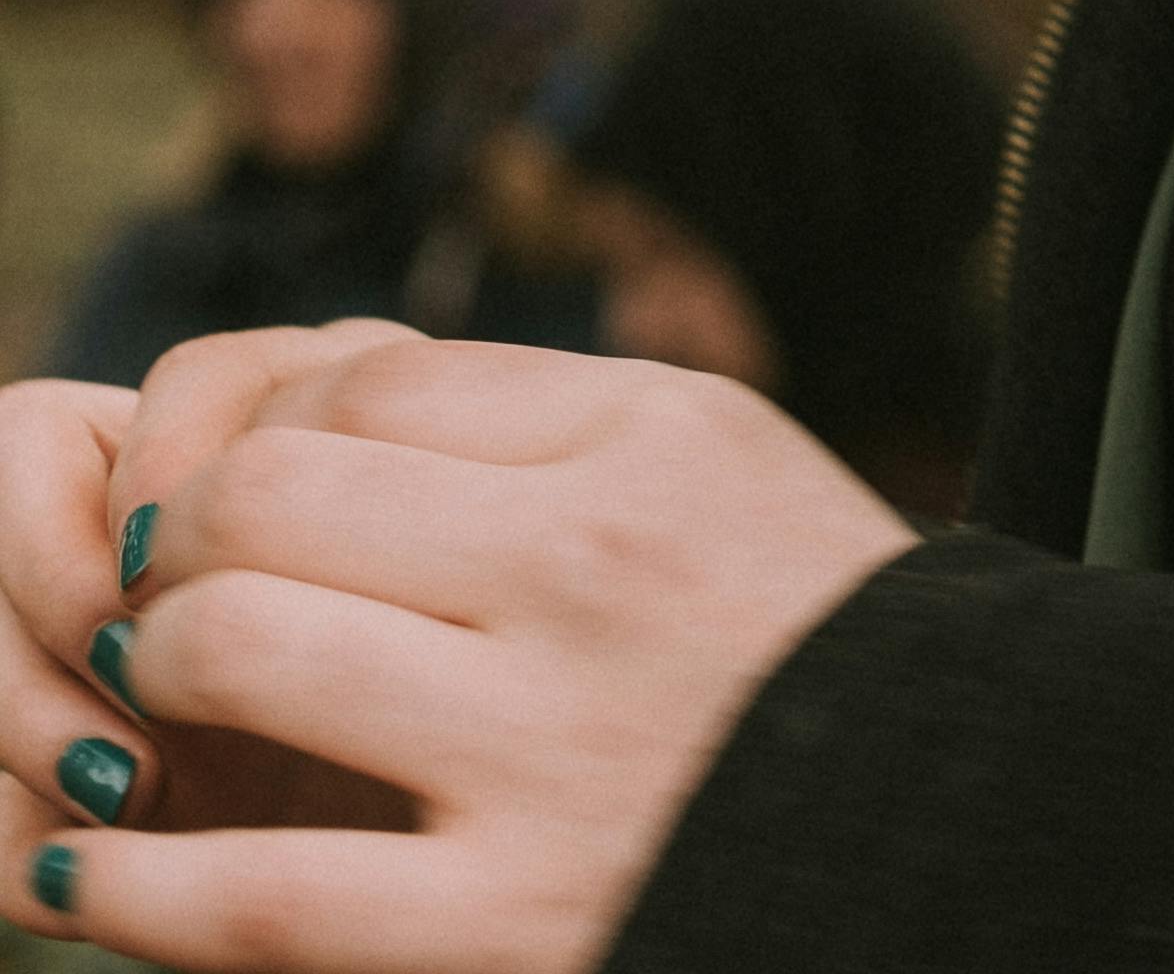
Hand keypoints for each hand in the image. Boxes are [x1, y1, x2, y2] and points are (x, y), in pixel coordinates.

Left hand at [0, 331, 910, 971]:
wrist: (955, 832)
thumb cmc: (802, 629)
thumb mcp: (714, 459)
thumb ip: (541, 418)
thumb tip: (312, 412)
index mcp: (647, 439)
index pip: (367, 383)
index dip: (262, 438)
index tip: (234, 502)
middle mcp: (589, 573)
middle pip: (273, 495)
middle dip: (174, 543)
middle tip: (157, 593)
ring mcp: (543, 754)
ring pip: (240, 651)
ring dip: (151, 674)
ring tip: (148, 706)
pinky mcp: (506, 929)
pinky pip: (254, 894)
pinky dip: (134, 889)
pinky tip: (89, 880)